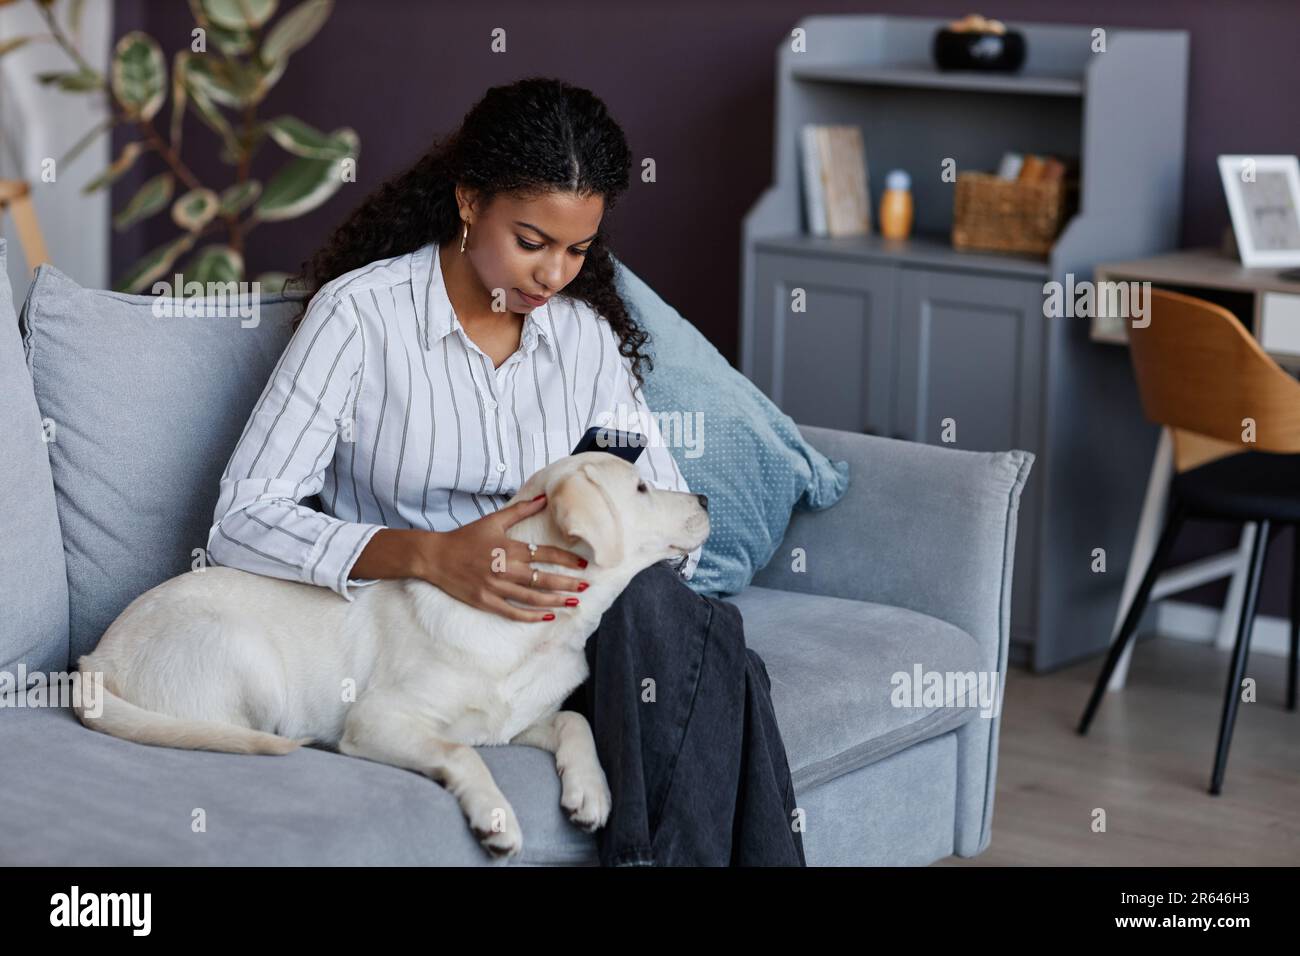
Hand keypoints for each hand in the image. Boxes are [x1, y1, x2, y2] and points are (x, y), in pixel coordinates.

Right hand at [417, 493, 588, 621]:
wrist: (435, 557)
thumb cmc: (465, 537)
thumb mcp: (493, 520)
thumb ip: (520, 510)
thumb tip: (544, 498)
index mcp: (509, 548)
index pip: (546, 554)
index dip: (566, 559)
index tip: (583, 564)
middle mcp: (505, 569)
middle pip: (543, 579)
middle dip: (567, 584)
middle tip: (586, 587)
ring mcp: (495, 588)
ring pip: (532, 598)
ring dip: (555, 601)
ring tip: (574, 603)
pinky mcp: (486, 602)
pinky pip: (513, 612)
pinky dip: (532, 616)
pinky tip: (548, 616)